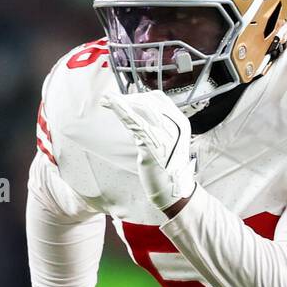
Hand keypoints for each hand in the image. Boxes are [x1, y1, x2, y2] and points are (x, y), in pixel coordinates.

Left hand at [100, 89, 195, 211]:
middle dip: (127, 99)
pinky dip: (123, 113)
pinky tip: (113, 107)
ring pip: (142, 110)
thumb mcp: (161, 141)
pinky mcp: (155, 146)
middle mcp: (176, 126)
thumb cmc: (163, 167)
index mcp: (180, 123)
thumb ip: (151, 126)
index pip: (158, 100)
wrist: (171, 190)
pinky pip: (137, 124)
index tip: (122, 98)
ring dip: (121, 103)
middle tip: (108, 99)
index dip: (139, 96)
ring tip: (106, 101)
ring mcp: (167, 136)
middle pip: (149, 103)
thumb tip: (130, 110)